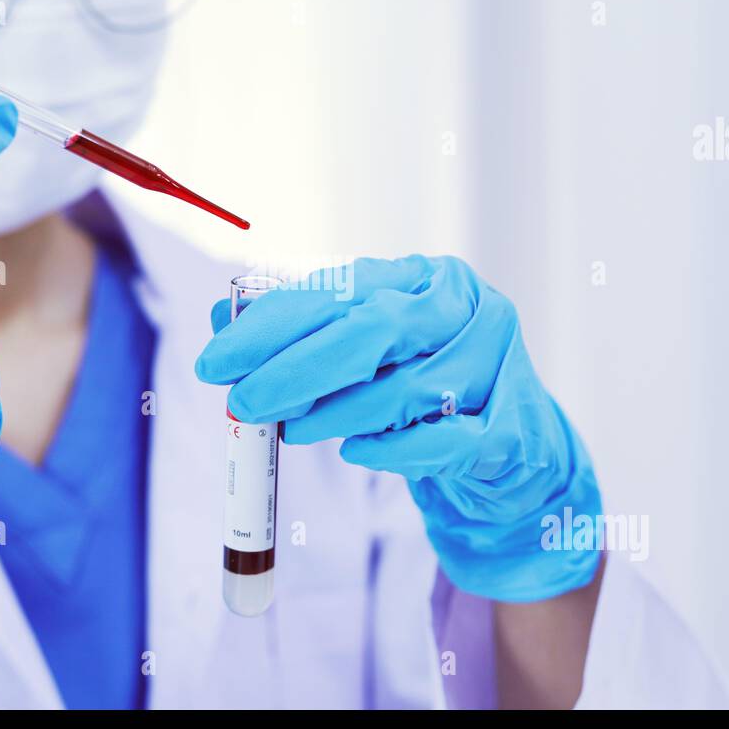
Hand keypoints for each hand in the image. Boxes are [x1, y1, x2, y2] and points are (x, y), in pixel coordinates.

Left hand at [195, 255, 601, 601]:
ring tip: (294, 432)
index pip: (338, 289)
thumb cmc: (420, 385)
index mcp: (421, 276)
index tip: (216, 361)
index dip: (270, 325)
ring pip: (405, 389)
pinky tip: (357, 451)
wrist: (508, 442)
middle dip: (296, 370)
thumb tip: (222, 319)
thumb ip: (301, 333)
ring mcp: (496, 363)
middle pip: (374, 330)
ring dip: (336, 416)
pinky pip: (441, 442)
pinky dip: (390, 451)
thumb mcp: (363, 351)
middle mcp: (463, 307)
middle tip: (243, 404)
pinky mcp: (512, 425)